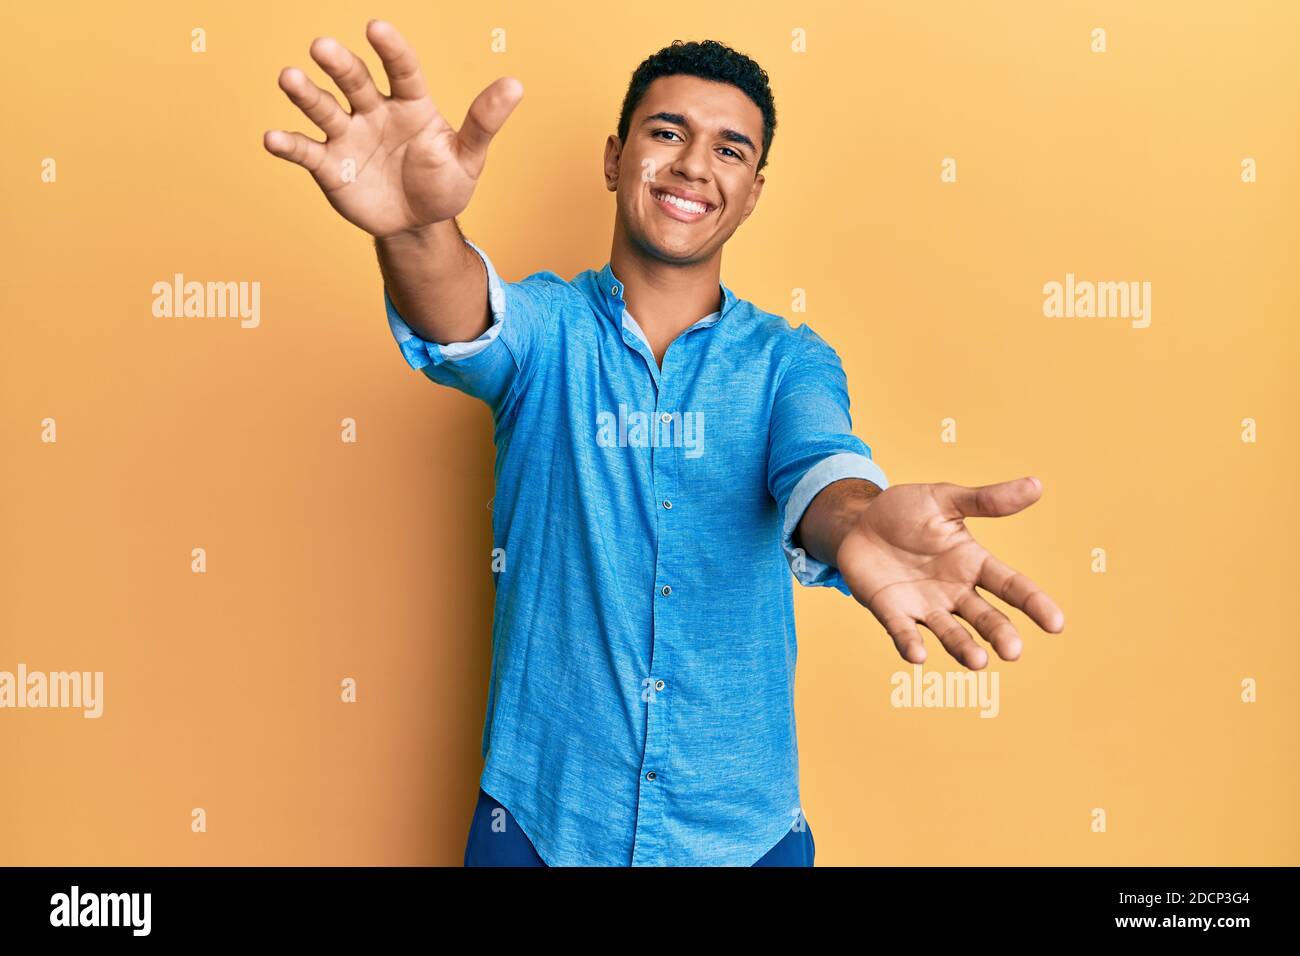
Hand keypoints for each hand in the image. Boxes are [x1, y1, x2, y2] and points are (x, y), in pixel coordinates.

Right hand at [263, 20, 523, 237]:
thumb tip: (515, 84)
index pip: (400, 70)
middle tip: (323, 47)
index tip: (376, 28)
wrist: (418, 223)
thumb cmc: (444, 183)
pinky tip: (272, 138)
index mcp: (410, 104)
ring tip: (289, 77)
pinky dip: (288, 144)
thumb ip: (484, 122)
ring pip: (324, 108)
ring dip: (306, 93)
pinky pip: (305, 150)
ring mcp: (348, 136)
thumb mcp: (468, 157)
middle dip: (339, 64)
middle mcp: (374, 111)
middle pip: (354, 81)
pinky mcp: (328, 165)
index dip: (390, 49)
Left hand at [835, 476, 1064, 668]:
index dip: (1034, 603)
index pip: (1011, 585)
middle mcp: (954, 591)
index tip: (1056, 624)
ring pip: (950, 632)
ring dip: (963, 647)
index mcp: (973, 563)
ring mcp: (924, 605)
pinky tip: (917, 655)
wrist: (858, 522)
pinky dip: (910, 644)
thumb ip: (986, 500)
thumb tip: (1036, 484)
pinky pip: (903, 631)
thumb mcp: (945, 500)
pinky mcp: (892, 612)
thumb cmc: (906, 511)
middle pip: (985, 617)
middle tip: (1012, 651)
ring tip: (978, 661)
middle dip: (1000, 633)